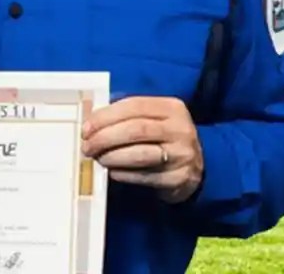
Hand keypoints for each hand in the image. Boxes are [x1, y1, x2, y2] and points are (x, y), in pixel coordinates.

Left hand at [80, 96, 203, 203]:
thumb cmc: (163, 137)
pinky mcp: (180, 178)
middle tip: (87, 146)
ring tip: (98, 158)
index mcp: (172, 108)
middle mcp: (180, 129)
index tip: (86, 128)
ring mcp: (182, 154)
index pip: (133, 106)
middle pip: (135, 130)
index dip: (105, 117)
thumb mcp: (153, 119)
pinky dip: (123, 174)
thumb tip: (90, 121)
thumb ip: (126, 115)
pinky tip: (112, 171)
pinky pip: (145, 176)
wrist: (197, 167)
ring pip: (140, 154)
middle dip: (104, 138)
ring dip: (112, 157)